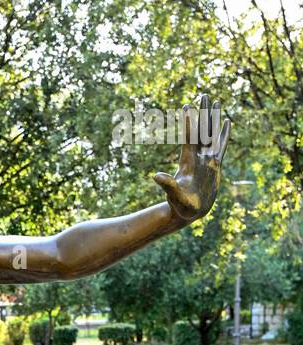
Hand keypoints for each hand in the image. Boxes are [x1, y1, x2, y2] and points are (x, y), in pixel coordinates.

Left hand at [153, 95, 229, 222]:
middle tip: (204, 94)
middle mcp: (198, 156)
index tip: (186, 106)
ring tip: (216, 102)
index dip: (188, 122)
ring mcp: (207, 159)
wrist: (190, 212)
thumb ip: (167, 185)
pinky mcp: (216, 165)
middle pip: (201, 130)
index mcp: (187, 161)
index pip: (189, 137)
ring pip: (212, 134)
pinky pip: (221, 146)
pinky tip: (226, 122)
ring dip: (213, 119)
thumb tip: (155, 177)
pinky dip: (224, 135)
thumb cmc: (180, 206)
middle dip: (203, 112)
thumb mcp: (173, 195)